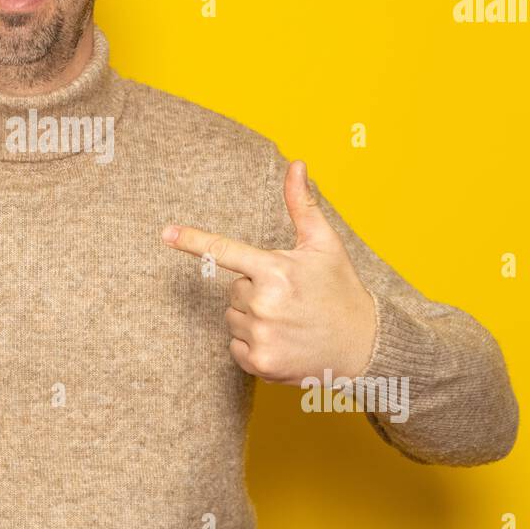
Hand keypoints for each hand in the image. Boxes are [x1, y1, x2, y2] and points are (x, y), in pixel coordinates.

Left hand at [161, 159, 375, 386]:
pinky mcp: (261, 364)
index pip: (225, 250)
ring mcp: (262, 336)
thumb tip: (296, 164)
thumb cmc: (341, 289)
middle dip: (255, 291)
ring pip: (232, 318)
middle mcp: (264, 303)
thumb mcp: (324, 244)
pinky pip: (235, 347)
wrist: (364, 346)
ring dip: (253, 318)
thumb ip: (302, 204)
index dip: (192, 240)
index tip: (165, 233)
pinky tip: (283, 341)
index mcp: (275, 270)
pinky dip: (254, 344)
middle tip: (290, 298)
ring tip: (289, 321)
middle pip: (234, 290)